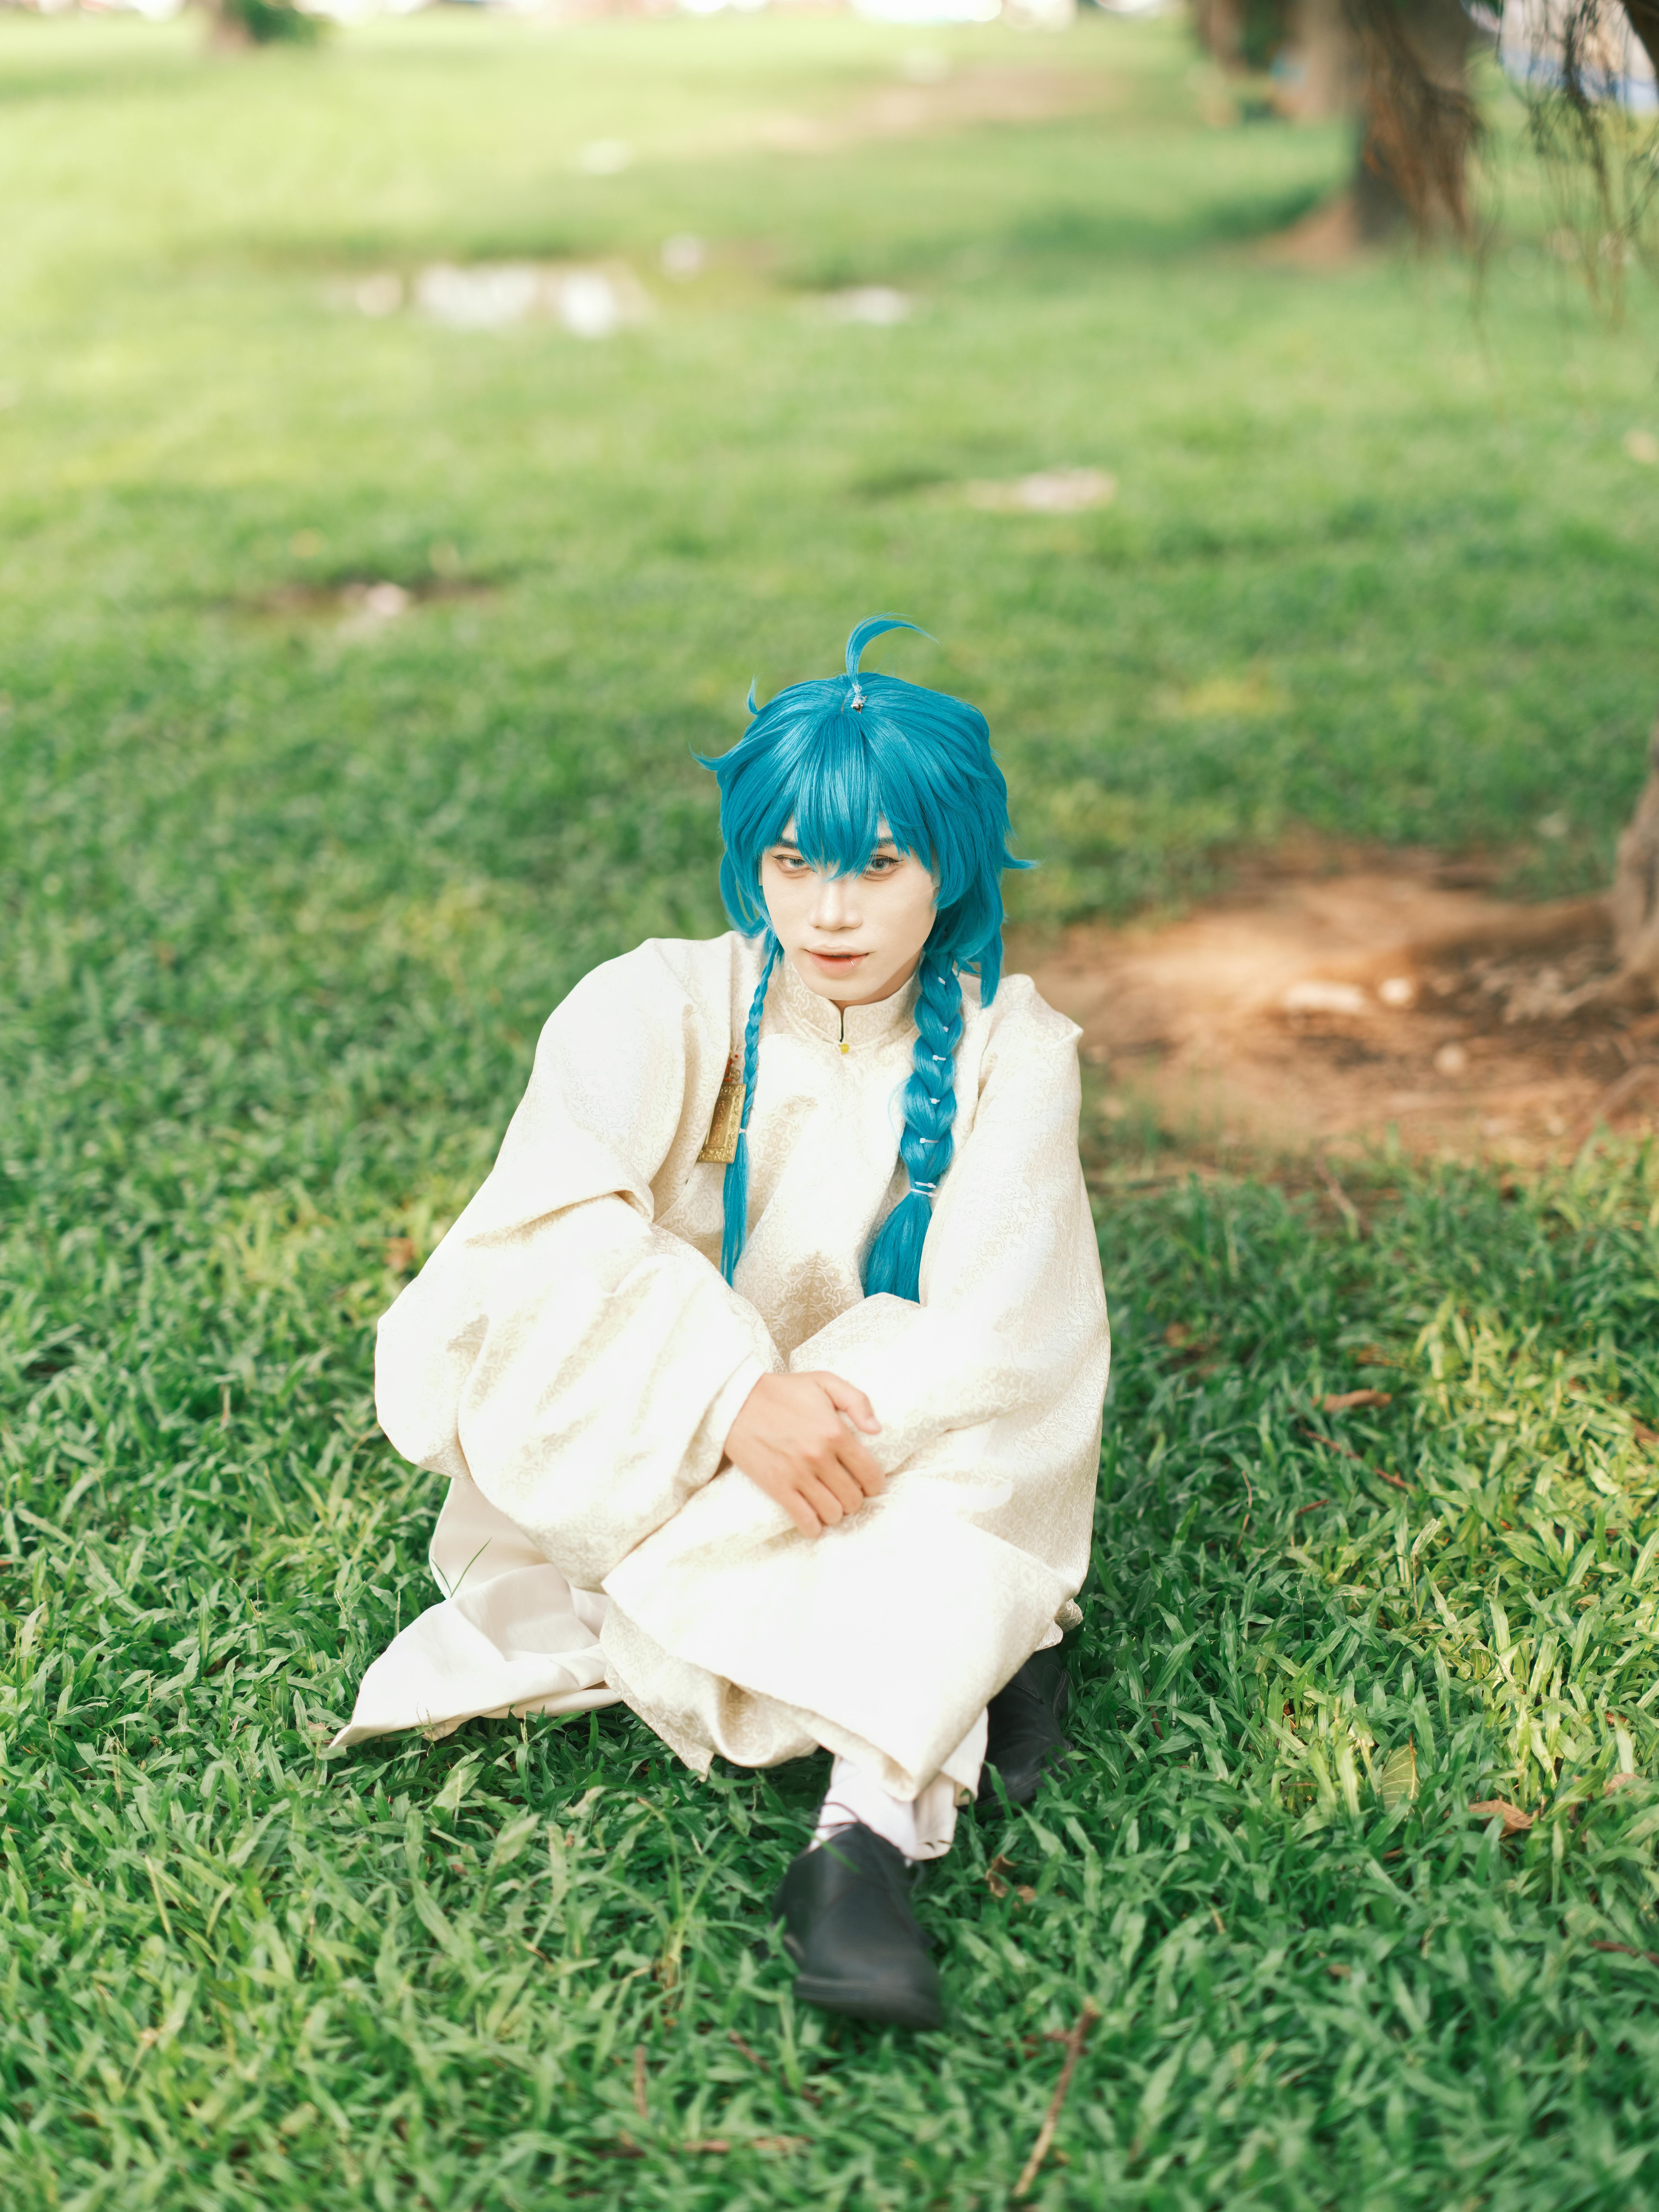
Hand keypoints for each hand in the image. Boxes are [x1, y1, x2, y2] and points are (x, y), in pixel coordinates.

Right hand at [722, 1370, 884, 1538]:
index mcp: (835, 1432)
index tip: (868, 1484)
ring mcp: (797, 1474)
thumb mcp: (824, 1382)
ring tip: (830, 1503)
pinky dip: (814, 1527)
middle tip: (846, 1492)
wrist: (735, 1402)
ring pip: (832, 1512)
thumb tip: (877, 1430)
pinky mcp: (777, 1486)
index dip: (875, 1484)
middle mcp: (820, 1456)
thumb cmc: (782, 1392)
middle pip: (853, 1498)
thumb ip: (857, 1401)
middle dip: (855, 1499)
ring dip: (835, 1512)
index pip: (870, 1473)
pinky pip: (805, 1520)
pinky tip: (814, 1521)